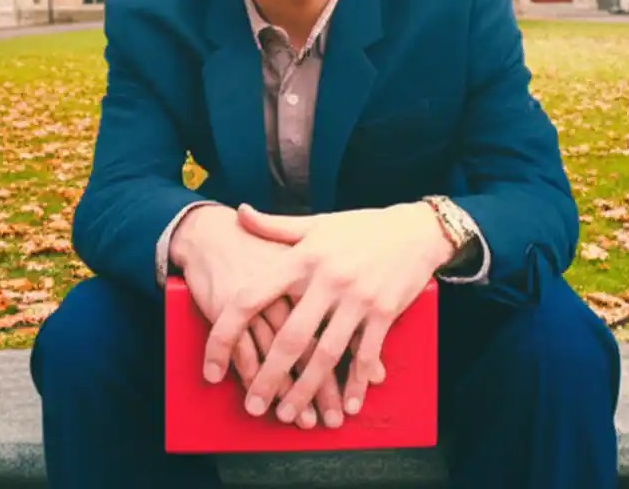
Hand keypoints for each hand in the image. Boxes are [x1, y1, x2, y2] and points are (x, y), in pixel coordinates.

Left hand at [204, 202, 452, 425]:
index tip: (214, 364)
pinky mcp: (383, 312)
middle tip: (253, 407)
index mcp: (301, 259)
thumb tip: (239, 213)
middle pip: (289, 338)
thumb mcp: (316, 224)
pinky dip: (356, 383)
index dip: (226, 332)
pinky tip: (348, 404)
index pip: (252, 298)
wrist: (415, 230)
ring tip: (289, 414)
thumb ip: (275, 227)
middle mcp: (326, 280)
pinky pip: (366, 355)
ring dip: (306, 390)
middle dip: (268, 378)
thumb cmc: (361, 228)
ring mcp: (356, 298)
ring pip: (326, 354)